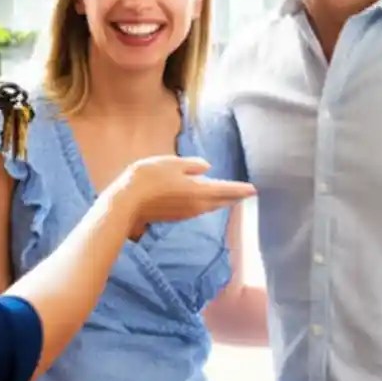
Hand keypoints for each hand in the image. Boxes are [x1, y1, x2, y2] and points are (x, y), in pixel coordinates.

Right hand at [99, 155, 255, 238]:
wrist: (127, 203)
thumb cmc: (149, 178)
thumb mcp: (172, 163)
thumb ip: (191, 165)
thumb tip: (206, 168)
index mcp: (199, 191)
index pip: (226, 189)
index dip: (240, 189)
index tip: (254, 190)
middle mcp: (197, 206)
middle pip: (221, 201)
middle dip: (234, 197)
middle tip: (246, 194)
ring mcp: (187, 213)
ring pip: (210, 206)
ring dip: (222, 201)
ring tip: (230, 196)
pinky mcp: (177, 216)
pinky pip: (199, 209)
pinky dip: (208, 203)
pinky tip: (206, 199)